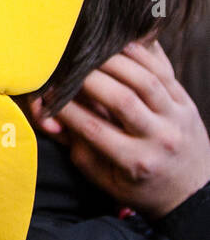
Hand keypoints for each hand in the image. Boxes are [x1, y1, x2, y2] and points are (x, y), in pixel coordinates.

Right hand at [31, 41, 209, 217]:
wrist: (190, 191)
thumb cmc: (138, 185)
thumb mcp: (104, 178)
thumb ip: (78, 147)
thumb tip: (50, 119)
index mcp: (135, 162)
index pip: (93, 128)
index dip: (66, 109)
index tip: (49, 96)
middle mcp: (159, 139)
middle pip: (121, 100)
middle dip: (88, 81)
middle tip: (69, 72)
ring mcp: (177, 119)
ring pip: (145, 81)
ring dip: (115, 63)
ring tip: (92, 57)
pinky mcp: (187, 104)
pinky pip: (164, 73)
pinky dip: (142, 57)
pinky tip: (121, 48)